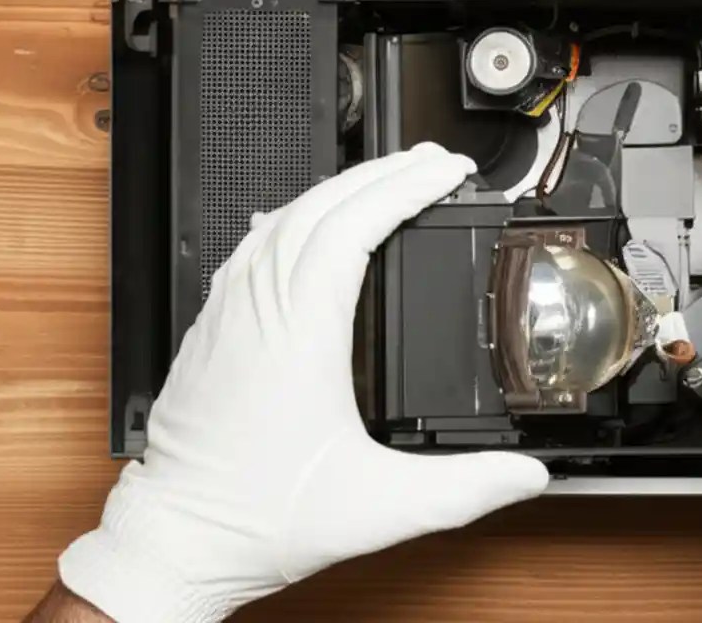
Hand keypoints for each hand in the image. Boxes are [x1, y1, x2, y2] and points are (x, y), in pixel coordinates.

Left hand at [59, 144, 548, 621]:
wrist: (176, 539)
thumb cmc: (255, 517)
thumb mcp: (381, 508)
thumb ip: (464, 490)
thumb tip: (526, 473)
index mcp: (299, 333)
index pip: (353, 225)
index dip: (406, 187)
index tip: (448, 172)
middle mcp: (258, 309)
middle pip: (320, 204)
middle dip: (383, 172)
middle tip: (435, 162)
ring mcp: (229, 313)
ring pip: (283, 216)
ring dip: (339, 186)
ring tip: (385, 178)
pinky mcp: (213, 327)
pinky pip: (253, 243)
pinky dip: (293, 215)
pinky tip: (302, 219)